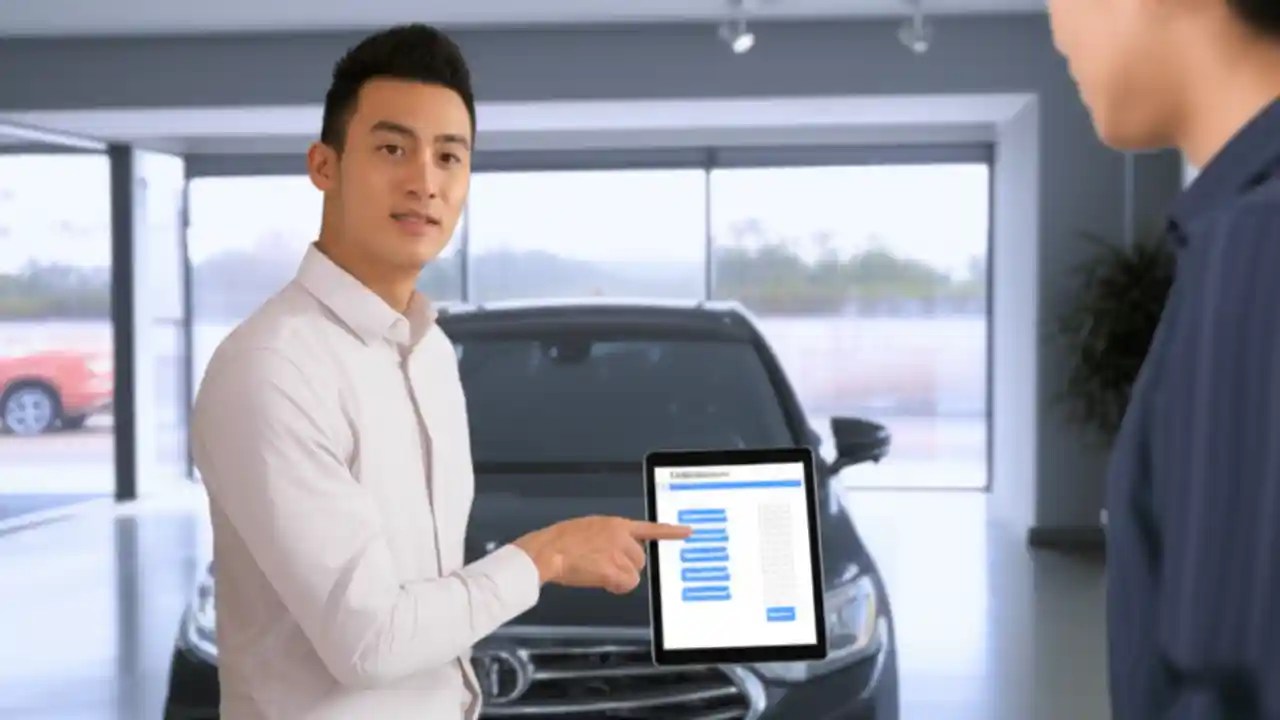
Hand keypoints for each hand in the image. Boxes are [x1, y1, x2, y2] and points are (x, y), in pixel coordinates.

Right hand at [513, 515, 691, 593]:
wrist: (548, 550)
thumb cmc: (560, 541)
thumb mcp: (589, 529)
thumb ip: (608, 536)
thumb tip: (615, 551)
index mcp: (616, 524)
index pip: (649, 528)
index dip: (670, 532)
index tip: (687, 532)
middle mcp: (622, 537)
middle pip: (640, 559)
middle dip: (627, 566)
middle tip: (605, 567)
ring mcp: (619, 553)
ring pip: (634, 574)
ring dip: (621, 578)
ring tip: (598, 572)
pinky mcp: (614, 569)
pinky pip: (626, 584)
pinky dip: (616, 587)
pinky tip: (601, 581)